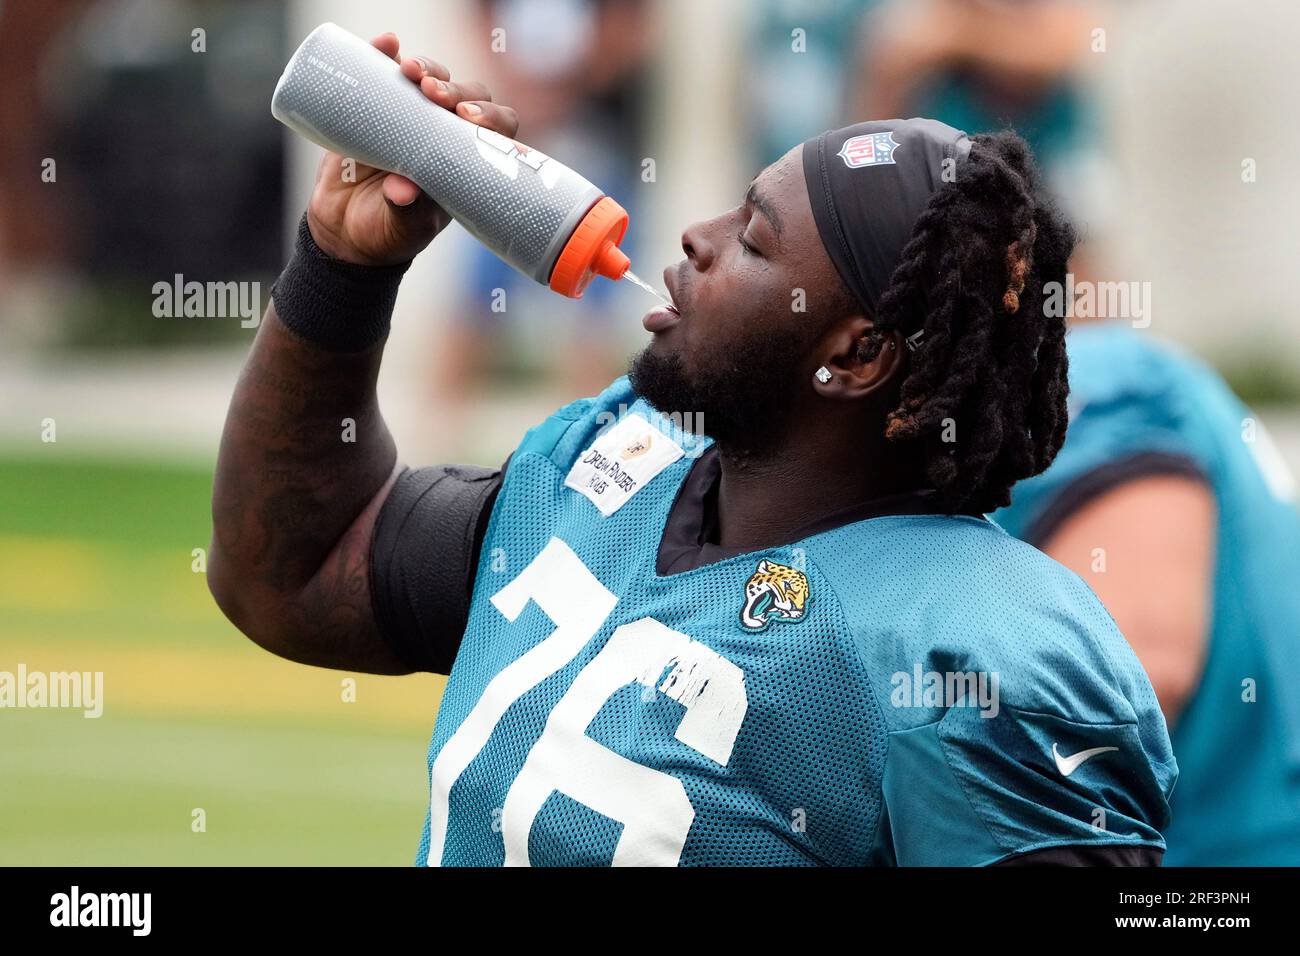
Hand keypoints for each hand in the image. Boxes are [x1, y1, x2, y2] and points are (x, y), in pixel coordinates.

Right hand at [305, 32, 519, 266]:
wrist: (344, 231)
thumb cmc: (387, 232)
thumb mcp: (401, 227)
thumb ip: (405, 210)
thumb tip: (402, 191)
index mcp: (466, 163)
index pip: (497, 132)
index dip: (492, 119)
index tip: (470, 120)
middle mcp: (446, 135)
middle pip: (468, 97)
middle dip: (457, 90)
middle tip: (434, 94)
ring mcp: (413, 117)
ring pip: (434, 78)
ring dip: (428, 68)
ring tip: (410, 71)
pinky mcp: (378, 107)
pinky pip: (386, 73)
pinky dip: (386, 53)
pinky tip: (386, 44)